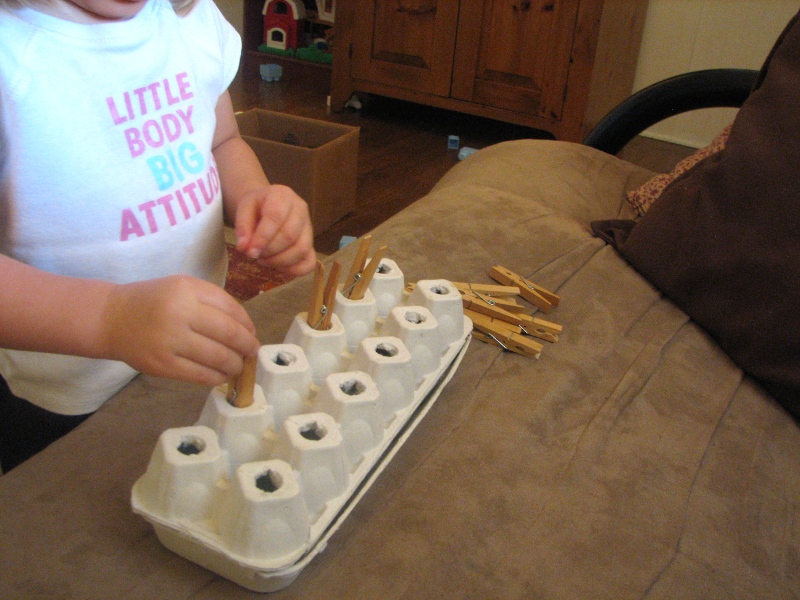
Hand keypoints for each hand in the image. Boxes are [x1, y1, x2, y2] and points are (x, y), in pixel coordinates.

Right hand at [100, 275, 259, 385]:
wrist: (111, 318)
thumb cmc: (154, 301)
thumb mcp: (182, 287)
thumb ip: (213, 301)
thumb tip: (246, 329)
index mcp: (187, 290)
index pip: (230, 308)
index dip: (247, 324)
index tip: (252, 333)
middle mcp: (179, 314)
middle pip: (229, 334)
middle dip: (247, 346)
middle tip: (252, 351)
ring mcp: (170, 341)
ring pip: (218, 357)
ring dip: (235, 364)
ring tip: (238, 365)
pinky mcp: (162, 365)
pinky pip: (200, 375)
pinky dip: (217, 377)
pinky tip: (222, 375)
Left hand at [234, 184, 316, 276]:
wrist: (267, 206)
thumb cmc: (257, 206)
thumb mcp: (244, 208)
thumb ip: (242, 226)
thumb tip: (244, 248)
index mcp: (283, 195)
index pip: (276, 217)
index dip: (263, 238)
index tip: (250, 252)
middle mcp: (301, 210)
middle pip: (290, 236)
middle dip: (269, 251)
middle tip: (254, 255)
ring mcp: (309, 228)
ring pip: (301, 250)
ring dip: (279, 261)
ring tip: (263, 260)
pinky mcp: (312, 245)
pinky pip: (309, 263)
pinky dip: (293, 270)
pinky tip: (277, 267)